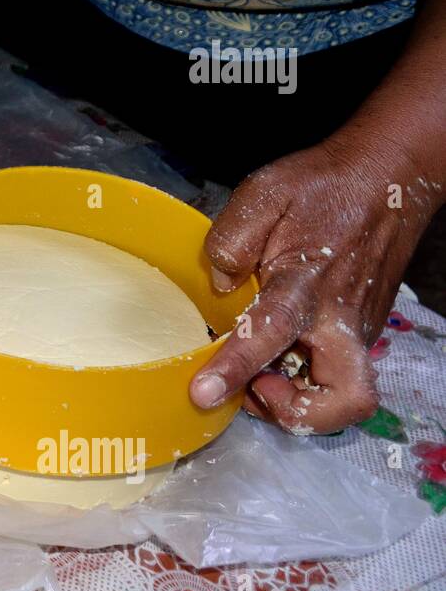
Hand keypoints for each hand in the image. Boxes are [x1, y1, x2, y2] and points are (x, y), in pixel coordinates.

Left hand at [189, 136, 442, 433]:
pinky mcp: (361, 334)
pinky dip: (304, 378)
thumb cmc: (320, 186)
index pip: (271, 334)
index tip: (203, 393)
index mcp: (308, 282)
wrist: (388, 177)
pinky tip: (275, 352)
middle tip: (255, 388)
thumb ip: (231, 239)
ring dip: (297, 399)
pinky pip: (334, 374)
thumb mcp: (264, 193)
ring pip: (339, 394)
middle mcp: (341, 318)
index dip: (235, 368)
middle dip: (296, 412)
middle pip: (342, 399)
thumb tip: (219, 285)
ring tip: (257, 372)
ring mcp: (358, 331)